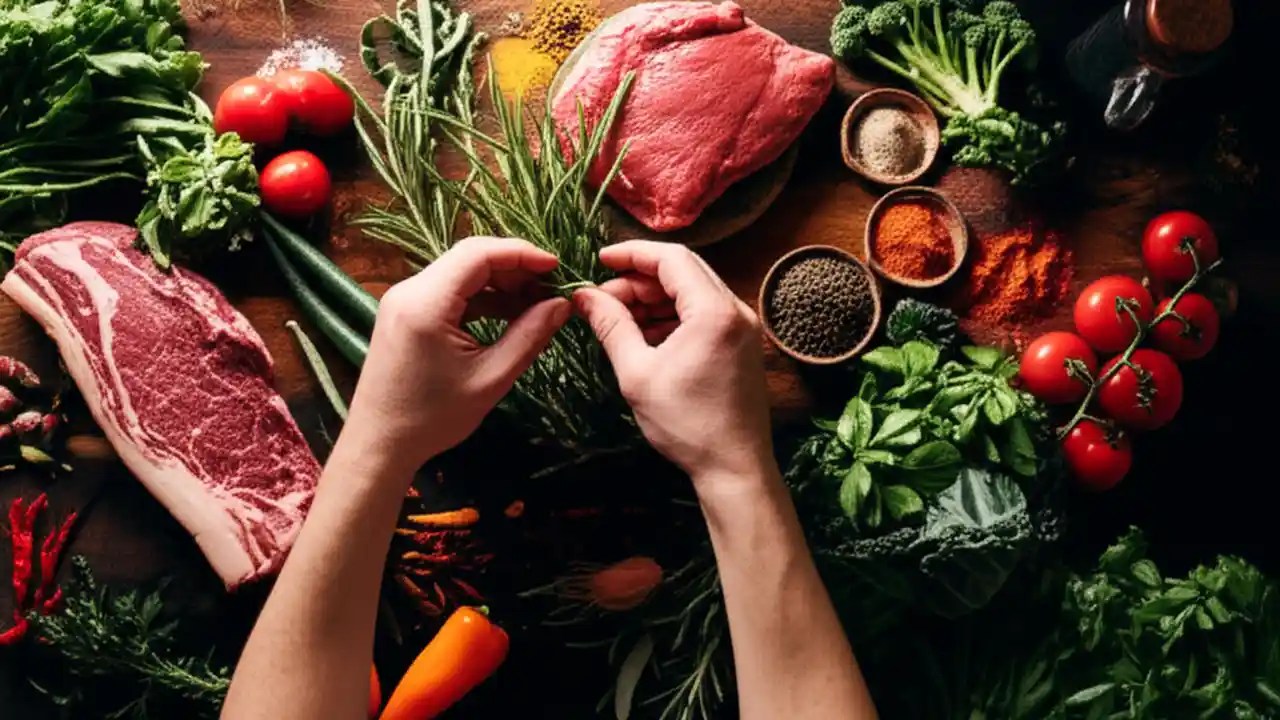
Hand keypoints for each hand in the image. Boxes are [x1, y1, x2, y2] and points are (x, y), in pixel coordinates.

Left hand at [342, 237, 570, 477]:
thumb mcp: (490, 378)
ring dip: (499, 283)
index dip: (521, 253)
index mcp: (426, 304)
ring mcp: (403, 300)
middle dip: (514, 267)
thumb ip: (529, 336)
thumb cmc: (432, 418)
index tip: (556, 267)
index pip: (478, 254)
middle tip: (551, 288)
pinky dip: (480, 298)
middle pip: (469, 258)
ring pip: (460, 273)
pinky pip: (448, 291)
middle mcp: (409, 291)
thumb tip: (562, 304)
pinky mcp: (405, 313)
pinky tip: (509, 313)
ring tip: (536, 303)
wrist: (380, 443)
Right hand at [573, 241, 773, 489]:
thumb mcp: (637, 373)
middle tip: (603, 298)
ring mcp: (742, 327)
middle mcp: (735, 310)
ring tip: (617, 318)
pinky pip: (703, 315)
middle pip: (683, 271)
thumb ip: (611, 326)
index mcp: (714, 311)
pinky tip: (643, 335)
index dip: (632, 254)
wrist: (734, 467)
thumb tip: (583, 296)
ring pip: (692, 292)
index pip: (671, 258)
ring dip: (654, 299)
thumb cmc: (687, 424)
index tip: (600, 261)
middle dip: (639, 279)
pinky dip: (672, 317)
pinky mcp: (741, 344)